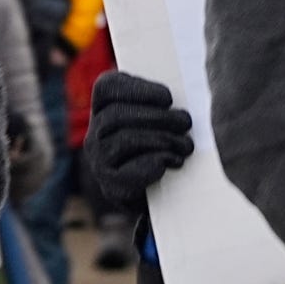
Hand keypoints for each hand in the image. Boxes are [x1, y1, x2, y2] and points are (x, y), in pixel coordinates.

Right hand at [81, 70, 192, 216]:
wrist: (160, 195)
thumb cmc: (166, 147)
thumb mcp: (164, 121)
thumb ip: (166, 105)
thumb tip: (189, 93)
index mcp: (106, 109)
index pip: (107, 87)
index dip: (138, 89)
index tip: (168, 98)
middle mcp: (96, 134)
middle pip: (117, 114)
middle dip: (158, 117)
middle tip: (186, 122)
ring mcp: (99, 161)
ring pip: (124, 139)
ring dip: (162, 139)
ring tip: (186, 145)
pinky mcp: (110, 186)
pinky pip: (128, 171)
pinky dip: (154, 162)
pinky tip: (173, 161)